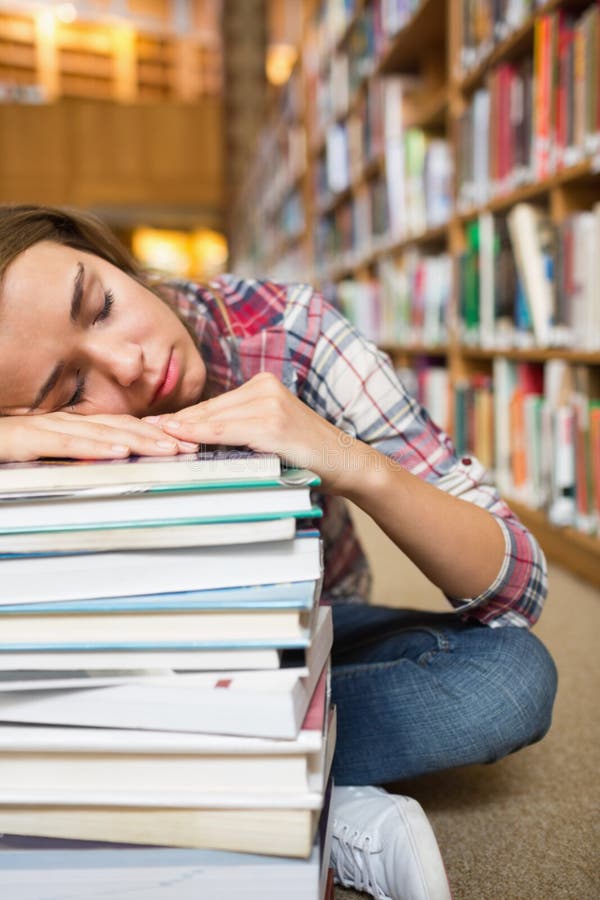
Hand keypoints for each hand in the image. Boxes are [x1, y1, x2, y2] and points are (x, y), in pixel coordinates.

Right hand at [0, 412, 197, 462]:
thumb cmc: (9, 447)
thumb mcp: (51, 453)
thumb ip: (81, 454)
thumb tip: (116, 463)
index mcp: (74, 425)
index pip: (122, 427)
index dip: (154, 433)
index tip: (183, 443)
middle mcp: (66, 422)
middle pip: (120, 427)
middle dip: (157, 437)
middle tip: (188, 446)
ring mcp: (49, 428)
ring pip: (101, 433)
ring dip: (137, 440)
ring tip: (166, 448)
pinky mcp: (30, 440)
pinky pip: (68, 444)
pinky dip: (96, 448)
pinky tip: (119, 453)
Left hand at [144, 372, 377, 493]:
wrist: (345, 462)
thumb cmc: (307, 455)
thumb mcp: (270, 434)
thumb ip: (239, 429)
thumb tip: (196, 438)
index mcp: (262, 385)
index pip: (212, 405)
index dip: (182, 418)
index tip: (154, 425)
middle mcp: (264, 387)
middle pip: (208, 410)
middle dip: (174, 423)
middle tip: (140, 430)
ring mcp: (267, 403)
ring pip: (212, 419)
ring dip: (180, 430)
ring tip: (149, 436)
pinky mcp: (270, 423)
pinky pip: (224, 430)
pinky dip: (198, 435)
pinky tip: (176, 438)